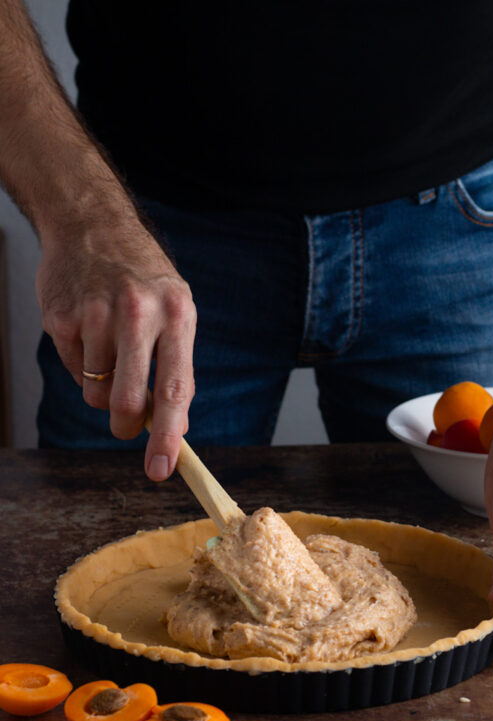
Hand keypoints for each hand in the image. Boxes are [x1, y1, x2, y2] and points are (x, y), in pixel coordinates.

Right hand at [35, 208, 196, 480]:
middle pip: (126, 400)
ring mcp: (95, 314)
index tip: (161, 469)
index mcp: (177, 314)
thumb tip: (175, 429)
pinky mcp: (61, 318)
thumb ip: (177, 370)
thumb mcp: (176, 313)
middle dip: (126, 425)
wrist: (92, 225)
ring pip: (96, 391)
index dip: (166, 436)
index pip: (174, 389)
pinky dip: (81, 366)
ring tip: (110, 352)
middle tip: (126, 427)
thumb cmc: (144, 279)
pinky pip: (72, 370)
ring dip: (102, 388)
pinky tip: (88, 334)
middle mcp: (138, 313)